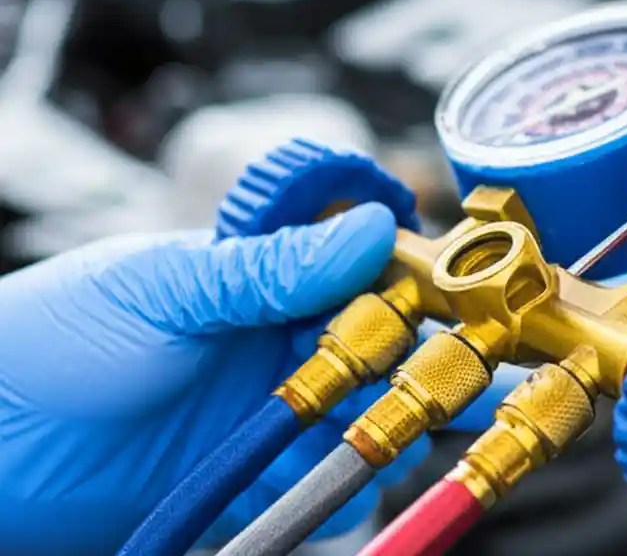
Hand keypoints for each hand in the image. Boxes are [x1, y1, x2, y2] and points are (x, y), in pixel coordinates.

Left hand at [0, 204, 497, 553]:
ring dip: (418, 417)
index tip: (477, 284)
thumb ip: (271, 267)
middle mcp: (278, 343)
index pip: (366, 267)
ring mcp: (273, 414)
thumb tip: (373, 226)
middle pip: (389, 343)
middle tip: (493, 354)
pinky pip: (335, 483)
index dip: (425, 273)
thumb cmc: (50, 340)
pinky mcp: (259, 481)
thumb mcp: (167, 287)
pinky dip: (371, 483)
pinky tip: (395, 476)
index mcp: (261, 280)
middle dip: (443, 348)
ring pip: (375, 413)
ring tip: (459, 415)